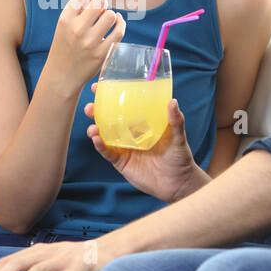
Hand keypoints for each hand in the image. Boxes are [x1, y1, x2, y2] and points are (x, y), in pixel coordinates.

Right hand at [45, 0, 125, 92]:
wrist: (62, 75)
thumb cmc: (65, 45)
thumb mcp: (64, 25)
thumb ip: (79, 7)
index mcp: (65, 19)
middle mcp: (76, 29)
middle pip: (100, 2)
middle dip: (103, 3)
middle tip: (100, 9)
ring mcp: (90, 42)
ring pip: (111, 15)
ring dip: (111, 15)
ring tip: (106, 19)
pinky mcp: (101, 53)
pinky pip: (119, 31)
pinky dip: (121, 24)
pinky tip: (118, 23)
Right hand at [84, 91, 204, 202]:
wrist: (178, 184)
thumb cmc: (179, 157)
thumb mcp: (178, 137)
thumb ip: (175, 121)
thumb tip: (172, 101)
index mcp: (142, 123)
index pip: (124, 106)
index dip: (110, 96)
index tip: (99, 87)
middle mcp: (130, 133)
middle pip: (108, 119)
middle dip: (96, 112)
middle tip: (90, 106)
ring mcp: (124, 147)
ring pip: (104, 135)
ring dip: (94, 129)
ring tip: (93, 127)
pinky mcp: (121, 162)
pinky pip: (107, 152)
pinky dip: (100, 145)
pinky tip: (96, 139)